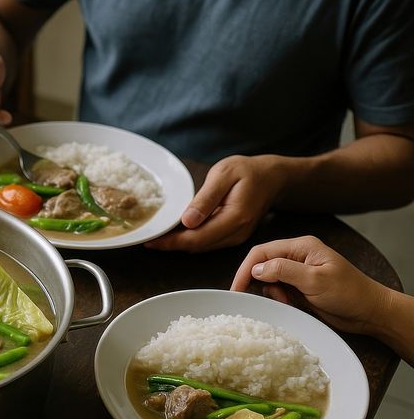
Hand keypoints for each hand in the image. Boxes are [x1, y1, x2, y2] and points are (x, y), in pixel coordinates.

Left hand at [147, 155, 286, 251]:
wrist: (272, 178)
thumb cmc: (247, 171)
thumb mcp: (224, 175)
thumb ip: (205, 198)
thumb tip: (187, 222)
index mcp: (235, 218)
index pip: (197, 238)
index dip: (171, 242)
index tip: (150, 241)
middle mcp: (236, 233)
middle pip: (197, 246)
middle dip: (171, 245)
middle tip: (147, 240)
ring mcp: (236, 237)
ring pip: (201, 247)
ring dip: (179, 244)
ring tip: (157, 236)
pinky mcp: (233, 236)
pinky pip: (207, 242)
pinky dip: (190, 240)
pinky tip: (176, 232)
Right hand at [230, 235, 391, 334]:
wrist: (369, 312)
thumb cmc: (349, 293)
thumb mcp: (315, 280)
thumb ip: (284, 271)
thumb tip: (256, 268)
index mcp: (302, 247)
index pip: (263, 252)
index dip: (246, 269)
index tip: (237, 288)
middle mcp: (298, 256)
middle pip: (262, 264)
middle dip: (256, 281)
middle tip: (252, 298)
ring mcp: (298, 272)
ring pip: (268, 279)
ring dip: (269, 292)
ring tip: (284, 302)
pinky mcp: (299, 287)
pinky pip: (277, 290)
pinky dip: (277, 298)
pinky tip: (288, 304)